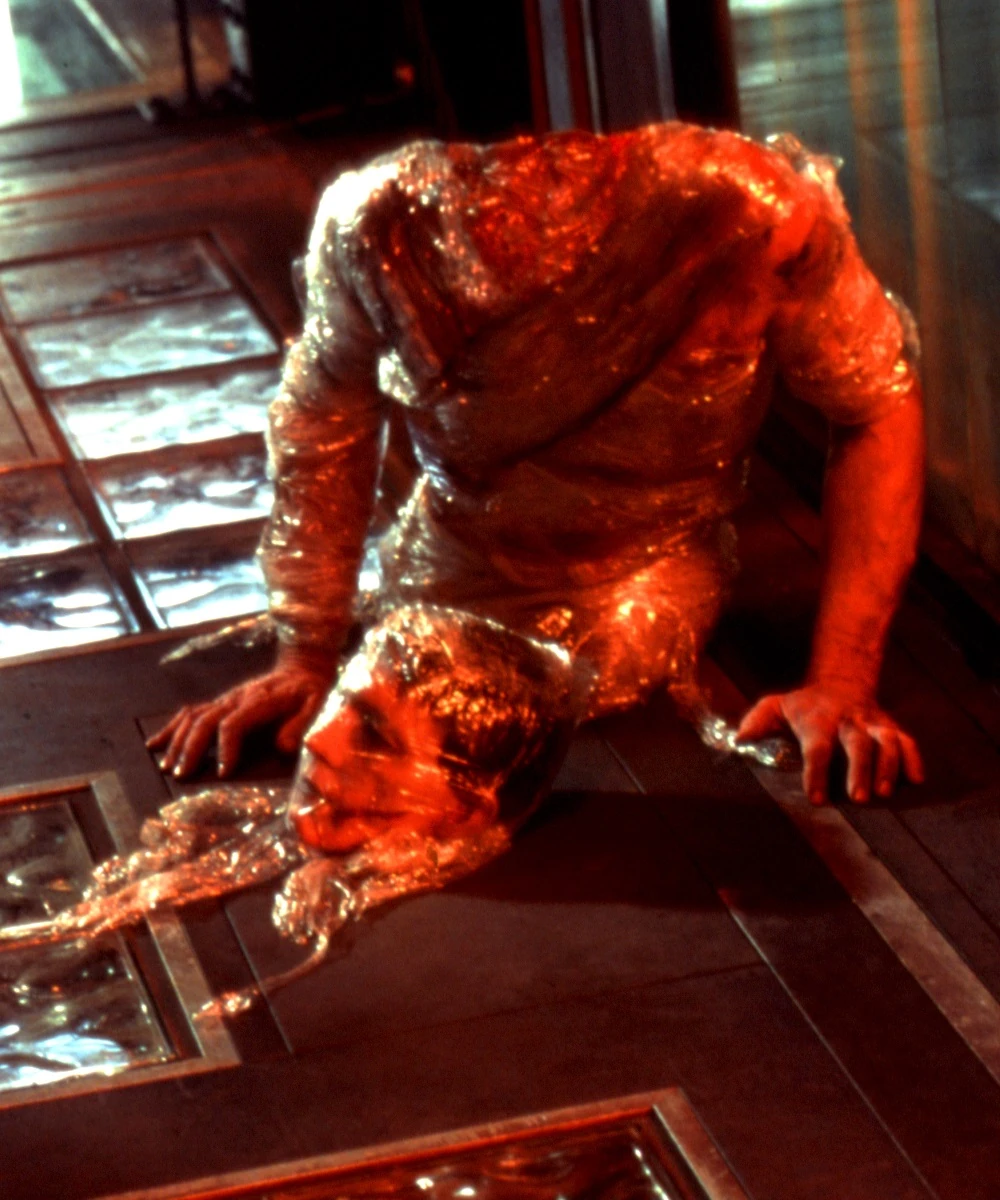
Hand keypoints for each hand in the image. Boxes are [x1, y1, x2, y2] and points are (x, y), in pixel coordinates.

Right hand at [147, 656, 331, 778]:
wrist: (303, 667)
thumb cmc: (311, 691)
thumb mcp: (317, 705)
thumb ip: (301, 724)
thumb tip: (282, 747)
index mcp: (260, 700)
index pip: (233, 723)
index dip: (226, 748)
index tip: (224, 773)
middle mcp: (237, 698)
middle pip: (205, 720)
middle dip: (192, 748)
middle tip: (182, 775)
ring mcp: (227, 699)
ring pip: (193, 716)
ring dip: (178, 741)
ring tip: (167, 767)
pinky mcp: (221, 702)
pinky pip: (191, 712)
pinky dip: (171, 728)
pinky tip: (155, 744)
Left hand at [736, 684, 923, 804]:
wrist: (841, 680)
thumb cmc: (803, 706)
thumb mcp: (776, 707)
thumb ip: (758, 722)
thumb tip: (739, 741)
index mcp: (818, 719)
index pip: (817, 746)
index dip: (816, 771)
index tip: (816, 798)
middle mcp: (848, 720)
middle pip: (856, 743)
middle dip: (859, 770)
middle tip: (858, 798)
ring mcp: (872, 723)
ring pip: (885, 741)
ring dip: (887, 766)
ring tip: (884, 793)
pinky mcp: (890, 727)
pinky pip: (907, 740)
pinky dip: (912, 758)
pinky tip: (915, 780)